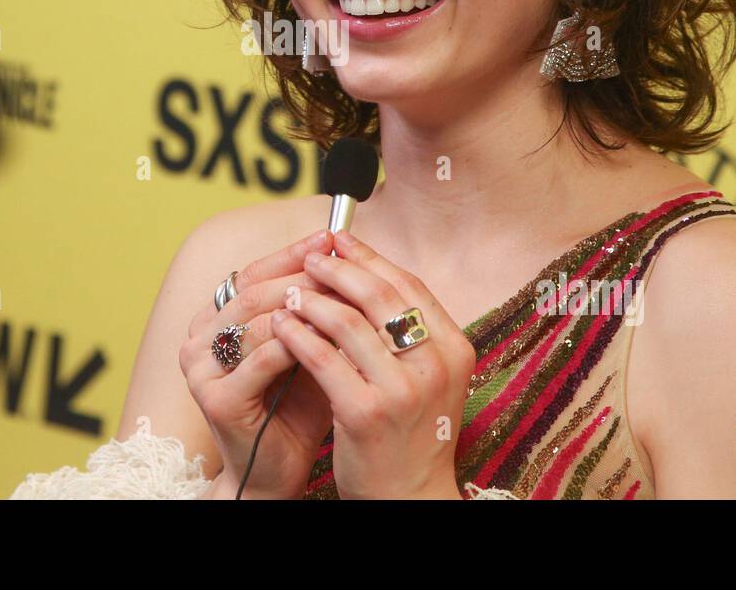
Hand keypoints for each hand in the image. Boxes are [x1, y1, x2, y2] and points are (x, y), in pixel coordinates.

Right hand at [180, 229, 342, 498]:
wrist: (278, 472)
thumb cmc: (297, 407)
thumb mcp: (309, 347)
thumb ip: (316, 308)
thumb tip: (350, 256)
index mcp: (216, 319)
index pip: (253, 272)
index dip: (292, 252)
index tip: (331, 237)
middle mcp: (199, 337)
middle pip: (254, 291)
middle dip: (301, 274)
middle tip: (340, 262)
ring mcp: (201, 367)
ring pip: (255, 320)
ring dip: (302, 305)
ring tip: (342, 294)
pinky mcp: (214, 398)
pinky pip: (259, 360)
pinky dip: (295, 343)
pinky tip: (326, 335)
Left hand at [271, 230, 474, 499]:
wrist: (409, 497)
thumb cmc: (412, 432)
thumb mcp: (428, 376)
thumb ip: (408, 331)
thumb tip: (368, 274)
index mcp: (454, 348)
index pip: (408, 286)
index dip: (371, 258)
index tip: (340, 240)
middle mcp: (434, 365)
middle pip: (380, 295)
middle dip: (339, 270)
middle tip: (310, 258)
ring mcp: (402, 390)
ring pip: (348, 322)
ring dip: (313, 300)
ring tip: (289, 292)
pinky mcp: (365, 412)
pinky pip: (322, 358)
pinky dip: (298, 335)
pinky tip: (281, 326)